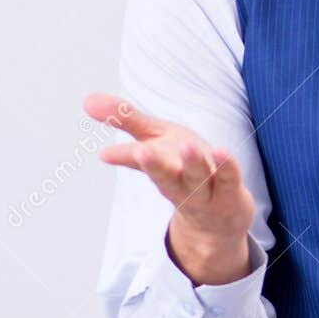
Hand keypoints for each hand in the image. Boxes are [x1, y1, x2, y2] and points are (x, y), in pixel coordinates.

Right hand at [85, 91, 255, 284]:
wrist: (220, 216)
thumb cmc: (184, 169)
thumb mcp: (156, 140)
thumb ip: (126, 120)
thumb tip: (87, 100)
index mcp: (160, 170)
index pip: (140, 163)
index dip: (125, 156)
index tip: (105, 153)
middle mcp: (180, 183)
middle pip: (165, 177)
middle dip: (154, 165)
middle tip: (141, 152)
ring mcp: (206, 189)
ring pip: (197, 178)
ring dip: (192, 163)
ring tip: (186, 146)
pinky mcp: (231, 190)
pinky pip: (230, 178)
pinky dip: (227, 166)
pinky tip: (223, 151)